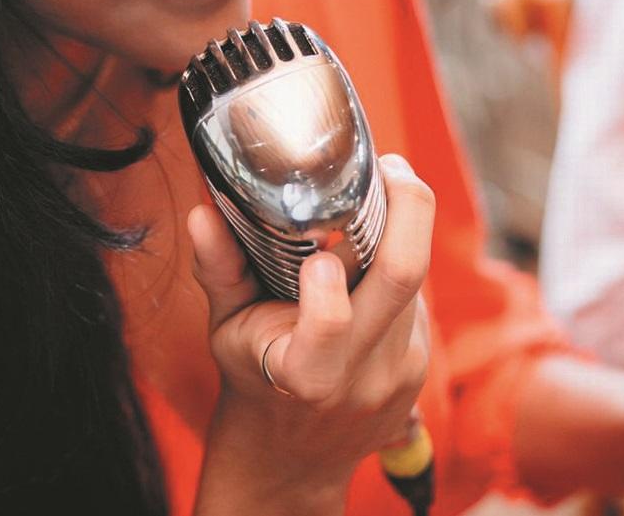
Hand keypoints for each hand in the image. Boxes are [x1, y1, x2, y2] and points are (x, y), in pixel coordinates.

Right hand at [189, 153, 433, 515]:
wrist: (294, 457)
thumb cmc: (255, 378)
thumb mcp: (226, 329)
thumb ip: (219, 270)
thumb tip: (202, 214)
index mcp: (306, 372)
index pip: (332, 322)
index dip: (327, 277)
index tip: (316, 243)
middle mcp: (362, 375)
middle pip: (402, 278)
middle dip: (407, 209)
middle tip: (391, 166)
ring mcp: (400, 375)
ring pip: (415, 285)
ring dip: (402, 235)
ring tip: (378, 197)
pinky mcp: (420, 370)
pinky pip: (418, 303)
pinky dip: (396, 269)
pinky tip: (372, 257)